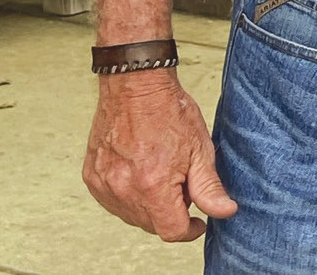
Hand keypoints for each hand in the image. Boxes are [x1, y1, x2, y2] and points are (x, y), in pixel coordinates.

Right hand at [83, 69, 236, 240]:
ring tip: (162, 172)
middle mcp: (123, 189)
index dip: (190, 229)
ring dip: (149, 205)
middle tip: (182, 184)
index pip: (171, 230)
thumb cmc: (170, 111)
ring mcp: (103, 184)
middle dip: (171, 213)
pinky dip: (129, 195)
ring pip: (131, 215)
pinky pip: (113, 201)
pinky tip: (142, 171)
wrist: (136, 86)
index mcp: (152, 185)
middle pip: (151, 224)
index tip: (199, 221)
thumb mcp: (200, 148)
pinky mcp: (91, 176)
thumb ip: (209, 186)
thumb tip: (224, 212)